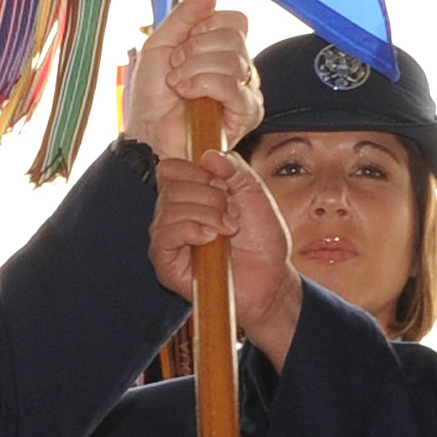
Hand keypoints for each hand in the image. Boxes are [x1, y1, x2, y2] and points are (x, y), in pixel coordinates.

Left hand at [125, 0, 262, 158]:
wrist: (147, 131)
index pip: (236, 21)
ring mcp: (246, 91)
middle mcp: (239, 68)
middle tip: (175, 68)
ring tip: (178, 85)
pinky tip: (188, 95)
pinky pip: (234, 87)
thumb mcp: (159, 44)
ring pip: (233, 61)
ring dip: (194, 70)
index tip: (183, 43)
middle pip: (235, 38)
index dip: (207, 26)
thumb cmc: (152, 96)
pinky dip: (204, 85)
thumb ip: (184, 17)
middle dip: (195, 50)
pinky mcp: (246, 114)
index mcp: (222, 49)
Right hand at [148, 152, 303, 367]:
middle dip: (210, 194)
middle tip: (232, 215)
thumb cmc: (261, 242)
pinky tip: (211, 239)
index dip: (197, 170)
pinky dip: (192, 230)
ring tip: (228, 230)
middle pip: (170, 184)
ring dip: (208, 214)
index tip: (225, 186)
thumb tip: (209, 155)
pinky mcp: (165, 263)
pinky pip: (166, 235)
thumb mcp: (256, 196)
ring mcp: (166, 239)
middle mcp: (171, 214)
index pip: (170, 168)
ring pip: (170, 208)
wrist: (270, 281)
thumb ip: (236, 171)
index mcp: (188, 195)